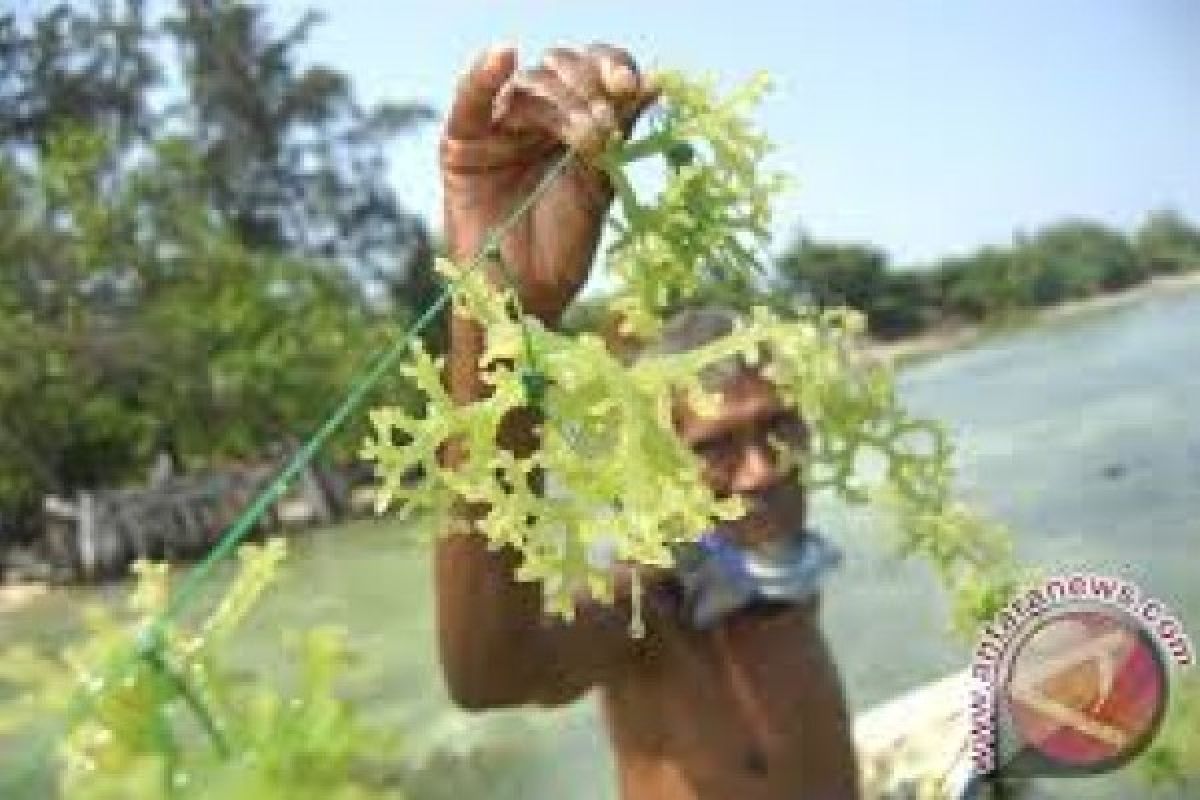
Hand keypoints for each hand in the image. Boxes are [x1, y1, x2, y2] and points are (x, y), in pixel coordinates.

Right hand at [440, 43, 656, 321]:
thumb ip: (618, 134)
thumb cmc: (561, 252)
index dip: (612, 67)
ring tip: (584, 138)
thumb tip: (655, 82)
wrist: (525, 300)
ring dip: (561, 102)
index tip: (630, 87)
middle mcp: (536, 119)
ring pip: (529, 85)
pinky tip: (502, 56)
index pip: (592, 72)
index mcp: (573, 123)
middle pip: (561, 70)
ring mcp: (498, 129)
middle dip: (588, 92)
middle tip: (603, 131)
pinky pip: (469, 100)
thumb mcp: (598, 187)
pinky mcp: (461, 144)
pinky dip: (482, 75)